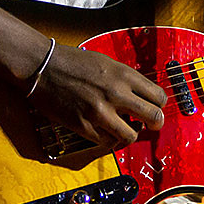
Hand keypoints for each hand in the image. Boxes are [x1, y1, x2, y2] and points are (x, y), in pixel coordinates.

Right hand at [28, 43, 167, 149]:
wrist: (43, 65)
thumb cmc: (74, 61)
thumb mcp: (108, 63)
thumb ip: (126, 80)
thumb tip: (142, 96)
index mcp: (125, 75)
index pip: (159, 97)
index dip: (159, 105)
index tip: (153, 108)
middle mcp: (116, 93)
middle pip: (154, 117)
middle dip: (155, 123)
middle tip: (150, 124)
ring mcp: (100, 111)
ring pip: (132, 135)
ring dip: (131, 133)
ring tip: (125, 128)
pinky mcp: (83, 125)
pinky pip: (107, 142)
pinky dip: (109, 139)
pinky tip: (105, 130)